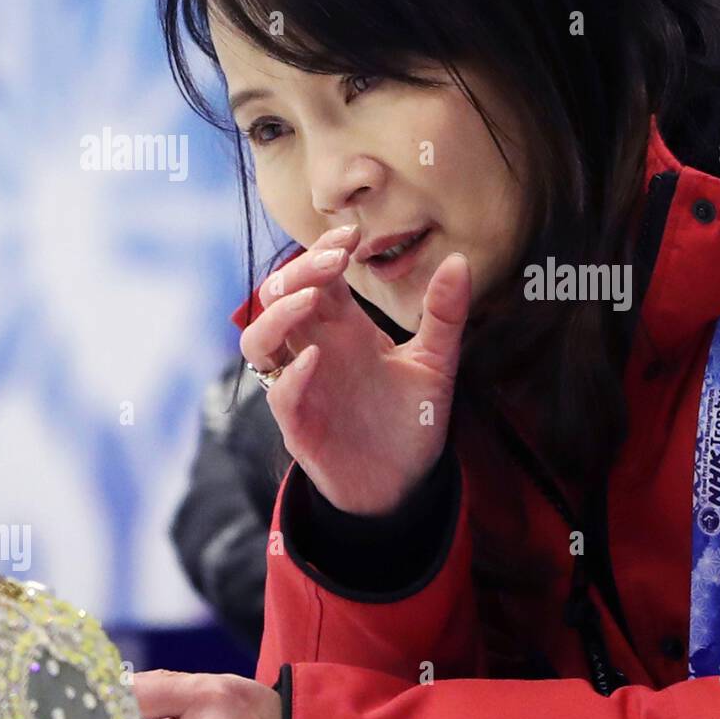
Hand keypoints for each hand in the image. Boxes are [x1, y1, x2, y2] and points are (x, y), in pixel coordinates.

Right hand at [240, 223, 470, 514]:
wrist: (406, 483)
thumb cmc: (411, 419)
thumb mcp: (436, 362)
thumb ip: (444, 315)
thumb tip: (461, 260)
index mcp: (343, 328)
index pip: (317, 276)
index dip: (325, 250)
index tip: (353, 235)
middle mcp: (315, 349)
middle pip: (279, 296)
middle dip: (299, 271)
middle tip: (335, 260)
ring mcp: (302, 387)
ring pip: (259, 340)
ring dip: (278, 316)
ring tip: (311, 298)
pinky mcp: (300, 426)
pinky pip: (279, 395)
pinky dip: (292, 374)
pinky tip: (316, 358)